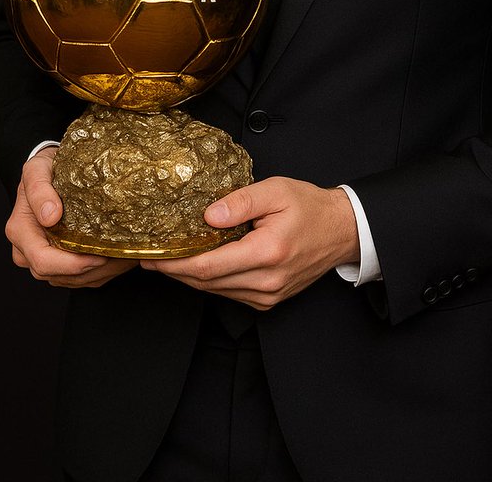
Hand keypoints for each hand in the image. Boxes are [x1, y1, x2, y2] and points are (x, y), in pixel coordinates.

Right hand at [5, 147, 135, 287]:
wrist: (47, 172)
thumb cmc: (43, 169)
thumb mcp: (37, 170)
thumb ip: (40, 190)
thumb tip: (50, 216)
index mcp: (20, 231)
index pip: (43, 261)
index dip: (72, 264)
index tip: (99, 255)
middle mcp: (26, 251)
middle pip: (57, 275)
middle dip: (90, 271)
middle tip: (119, 257)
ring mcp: (42, 259)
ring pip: (70, 281)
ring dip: (99, 273)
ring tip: (124, 258)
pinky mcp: (57, 263)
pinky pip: (78, 279)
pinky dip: (99, 272)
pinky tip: (117, 258)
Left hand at [141, 177, 359, 308]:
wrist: (341, 231)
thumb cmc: (309, 207)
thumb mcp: (275, 190)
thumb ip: (240, 202)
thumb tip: (207, 217)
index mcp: (267, 252)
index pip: (208, 267)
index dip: (174, 264)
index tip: (152, 256)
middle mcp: (267, 281)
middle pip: (207, 283)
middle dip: (175, 271)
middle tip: (149, 258)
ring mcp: (268, 295)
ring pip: (216, 291)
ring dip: (190, 278)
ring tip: (169, 260)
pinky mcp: (268, 300)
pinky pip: (230, 294)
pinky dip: (211, 281)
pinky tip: (200, 264)